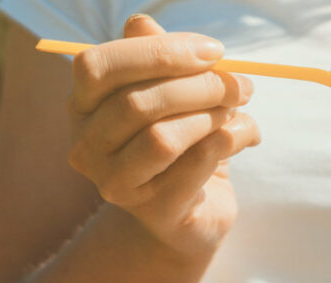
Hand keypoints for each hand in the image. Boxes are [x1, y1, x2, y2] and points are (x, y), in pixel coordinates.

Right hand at [66, 14, 260, 257]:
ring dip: (212, 116)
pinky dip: (230, 141)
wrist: (194, 209)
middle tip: (240, 85)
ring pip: (162, 138)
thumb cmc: (181, 140)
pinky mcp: (155, 212)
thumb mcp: (169, 91)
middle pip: (137, 104)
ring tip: (238, 110)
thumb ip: (155, 56)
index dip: (159, 52)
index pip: (99, 66)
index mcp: (83, 105)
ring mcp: (115, 184)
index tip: (213, 52)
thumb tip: (141, 23)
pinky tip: (247, 135)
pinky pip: (194, 166)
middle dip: (200, 86)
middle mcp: (87, 147)